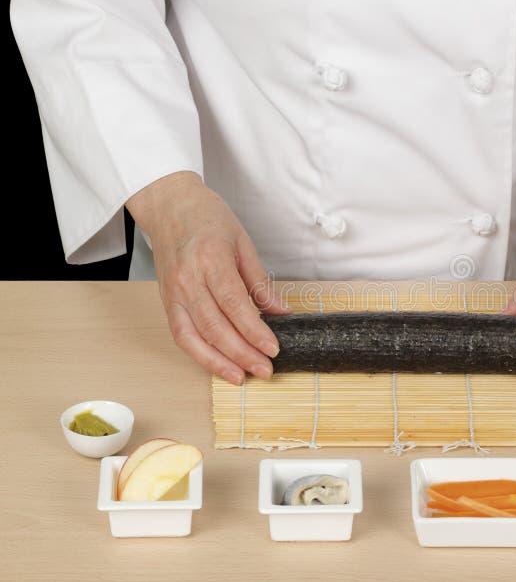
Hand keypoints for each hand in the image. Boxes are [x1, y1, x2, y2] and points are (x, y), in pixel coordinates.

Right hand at [126, 171, 290, 383]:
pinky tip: (219, 365)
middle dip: (242, 353)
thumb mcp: (243, 242)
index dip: (254, 331)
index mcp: (210, 259)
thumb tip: (281, 312)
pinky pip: (181, 335)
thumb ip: (260, 282)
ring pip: (195, 337)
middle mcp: (187, 279)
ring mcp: (173, 292)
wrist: (169, 205)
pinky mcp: (166, 301)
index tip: (273, 348)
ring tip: (243, 376)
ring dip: (220, 362)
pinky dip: (200, 354)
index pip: (234, 304)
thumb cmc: (208, 217)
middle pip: (215, 326)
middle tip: (265, 369)